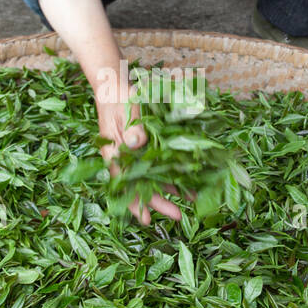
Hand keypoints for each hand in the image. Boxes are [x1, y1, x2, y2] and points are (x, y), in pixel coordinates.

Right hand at [96, 98, 181, 225]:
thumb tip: (137, 142)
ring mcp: (137, 155)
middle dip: (160, 203)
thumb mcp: (125, 111)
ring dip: (172, 189)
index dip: (133, 204)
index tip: (145, 220)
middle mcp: (126, 159)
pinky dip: (174, 172)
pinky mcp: (148, 148)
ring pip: (154, 178)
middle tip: (178, 216)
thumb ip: (132, 127)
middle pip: (141, 187)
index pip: (123, 185)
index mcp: (114, 154)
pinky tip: (189, 179)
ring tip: (192, 199)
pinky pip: (161, 164)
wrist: (116, 87)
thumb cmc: (118, 98)